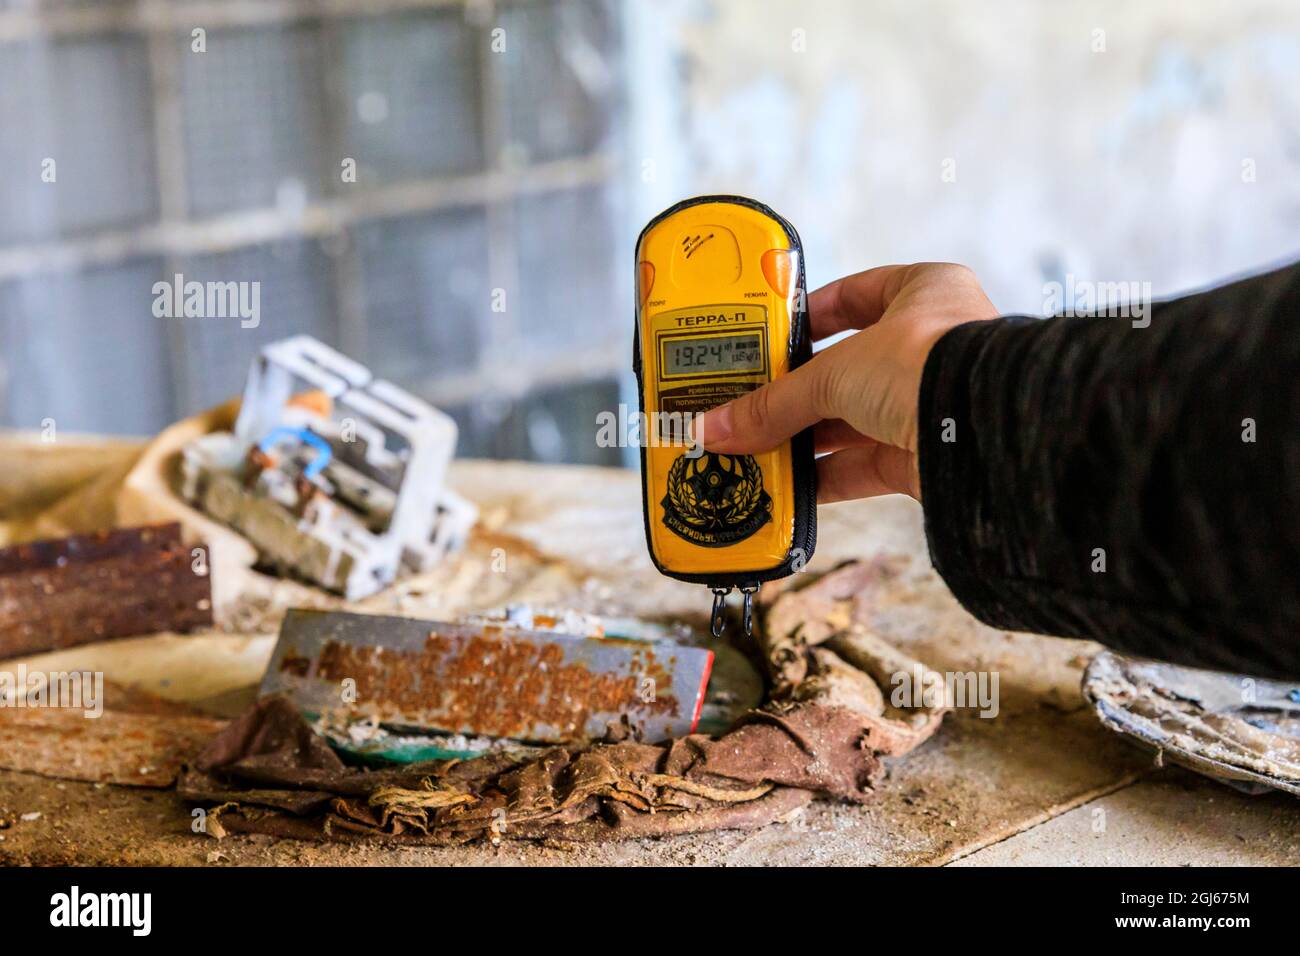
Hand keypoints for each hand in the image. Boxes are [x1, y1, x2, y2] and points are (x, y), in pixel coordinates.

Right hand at [694, 263, 997, 501]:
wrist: (985, 433)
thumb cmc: (927, 365)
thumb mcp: (835, 373)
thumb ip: (774, 403)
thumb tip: (713, 428)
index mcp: (922, 294)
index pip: (856, 295)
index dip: (809, 316)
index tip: (767, 338)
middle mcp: (931, 346)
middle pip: (846, 369)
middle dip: (795, 393)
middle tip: (747, 406)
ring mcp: (930, 404)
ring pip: (853, 421)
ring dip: (803, 439)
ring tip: (752, 451)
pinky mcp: (927, 456)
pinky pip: (865, 465)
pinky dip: (825, 476)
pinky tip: (784, 485)